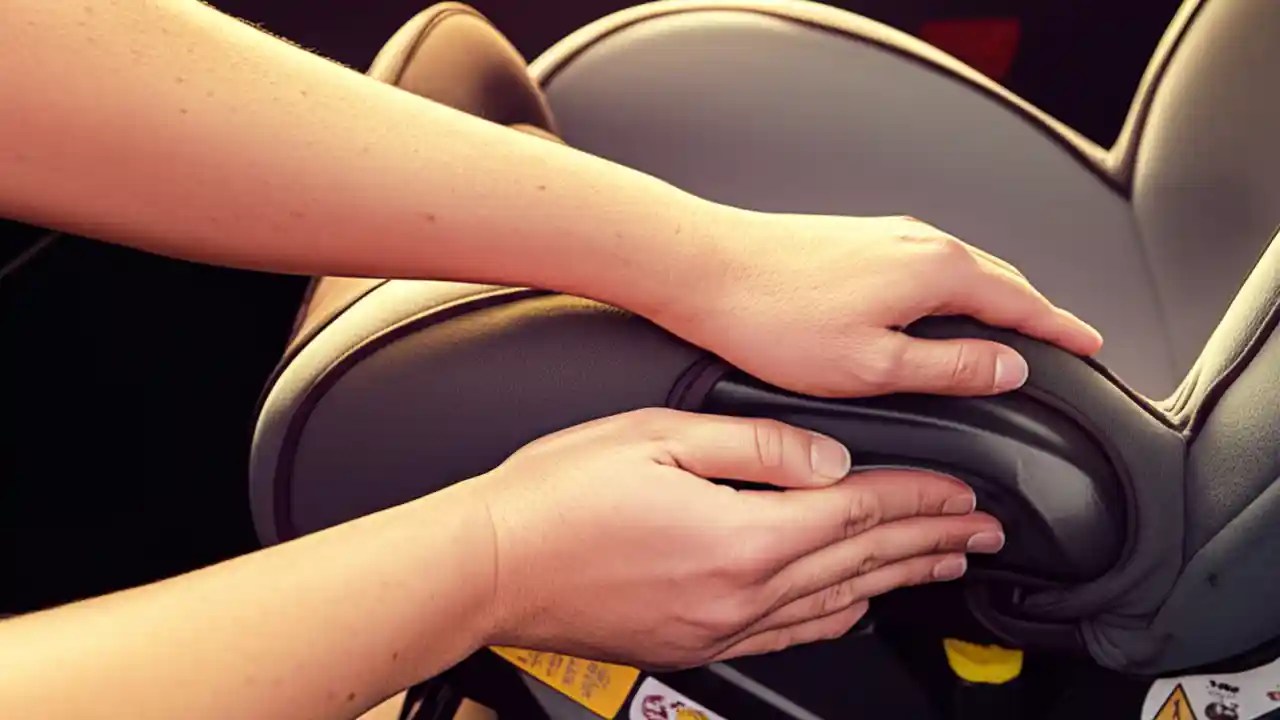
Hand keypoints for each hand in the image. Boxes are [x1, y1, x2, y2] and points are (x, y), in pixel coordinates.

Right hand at [465, 408, 1002, 669]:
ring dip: (899, 580)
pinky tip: (858, 606)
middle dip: (930, 542)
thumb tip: (826, 457)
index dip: (916, 498)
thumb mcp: (659, 437)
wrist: (490, 565)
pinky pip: (791, 633)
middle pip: (862, 563)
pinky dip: (839, 615)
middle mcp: (740, 593)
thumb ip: (755, 446)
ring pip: (837, 603)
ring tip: (944, 566)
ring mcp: (720, 626)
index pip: (855, 512)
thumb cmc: (557, 497)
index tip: (959, 491)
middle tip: (983, 533)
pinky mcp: (696, 641)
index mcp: (740, 536)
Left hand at [651, 208, 1103, 397]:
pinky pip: (927, 266)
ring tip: (1009, 332)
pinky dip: (953, 290)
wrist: (705, 270)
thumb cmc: (776, 319)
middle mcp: (918, 241)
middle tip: (1061, 342)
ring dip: (993, 299)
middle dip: (1034, 313)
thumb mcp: (874, 365)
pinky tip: (938, 312)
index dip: (1061, 330)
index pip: (1022, 302)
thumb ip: (950, 368)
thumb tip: (1009, 367)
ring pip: (961, 270)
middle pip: (998, 280)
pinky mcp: (857, 240)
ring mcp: (886, 234)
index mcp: (935, 270)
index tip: (1091, 346)